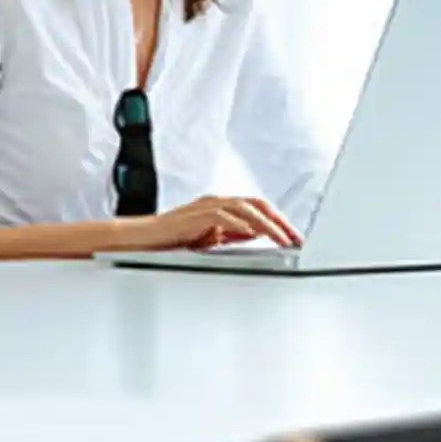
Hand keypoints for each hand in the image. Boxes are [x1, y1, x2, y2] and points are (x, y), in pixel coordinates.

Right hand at [152, 196, 303, 249]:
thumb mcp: (211, 237)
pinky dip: (238, 224)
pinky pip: (222, 216)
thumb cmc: (173, 238)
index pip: (258, 208)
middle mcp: (217, 202)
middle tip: (294, 238)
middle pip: (257, 204)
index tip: (292, 237)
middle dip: (279, 221)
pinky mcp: (195, 215)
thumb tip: (257, 232)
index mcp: (222, 206)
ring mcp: (207, 206)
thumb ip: (233, 233)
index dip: (278, 221)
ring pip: (245, 208)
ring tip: (280, 239)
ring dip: (266, 224)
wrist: (146, 237)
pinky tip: (251, 233)